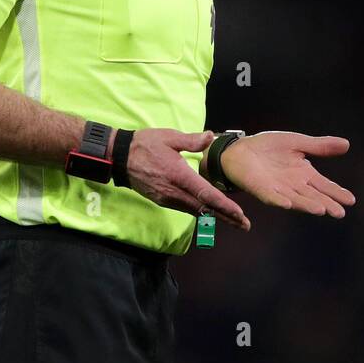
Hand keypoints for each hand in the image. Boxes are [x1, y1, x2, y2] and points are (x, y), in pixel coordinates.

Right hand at [125, 129, 249, 229]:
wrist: (119, 158)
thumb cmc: (145, 144)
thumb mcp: (170, 137)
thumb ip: (192, 140)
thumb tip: (211, 137)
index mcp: (180, 175)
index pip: (207, 195)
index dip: (225, 206)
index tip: (239, 215)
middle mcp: (174, 192)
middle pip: (205, 209)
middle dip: (226, 217)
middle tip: (244, 225)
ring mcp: (167, 198)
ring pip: (195, 211)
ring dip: (215, 217)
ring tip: (232, 221)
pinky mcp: (162, 200)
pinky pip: (185, 208)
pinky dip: (200, 212)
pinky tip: (210, 212)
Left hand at [219, 131, 354, 215]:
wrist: (241, 149)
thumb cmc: (269, 147)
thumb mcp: (298, 143)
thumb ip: (320, 146)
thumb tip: (347, 144)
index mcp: (304, 174)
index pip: (324, 185)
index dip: (337, 193)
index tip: (351, 200)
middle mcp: (294, 185)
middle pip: (313, 196)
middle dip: (327, 204)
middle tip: (339, 213)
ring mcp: (278, 189)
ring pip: (297, 199)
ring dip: (308, 205)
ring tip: (321, 210)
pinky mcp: (262, 190)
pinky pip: (272, 197)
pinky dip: (281, 201)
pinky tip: (289, 204)